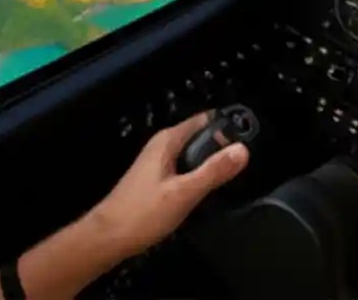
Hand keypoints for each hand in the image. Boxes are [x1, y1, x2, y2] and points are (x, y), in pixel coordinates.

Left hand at [90, 110, 249, 257]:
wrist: (108, 238)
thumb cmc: (144, 213)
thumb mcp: (184, 193)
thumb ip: (213, 171)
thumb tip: (243, 149)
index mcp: (168, 141)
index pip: (204, 120)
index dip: (227, 127)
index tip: (250, 140)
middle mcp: (163, 146)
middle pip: (200, 137)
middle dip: (221, 148)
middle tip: (242, 168)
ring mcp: (158, 163)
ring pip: (193, 156)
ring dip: (210, 164)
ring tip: (229, 180)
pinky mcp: (157, 180)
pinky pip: (185, 170)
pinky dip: (198, 177)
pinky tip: (206, 193)